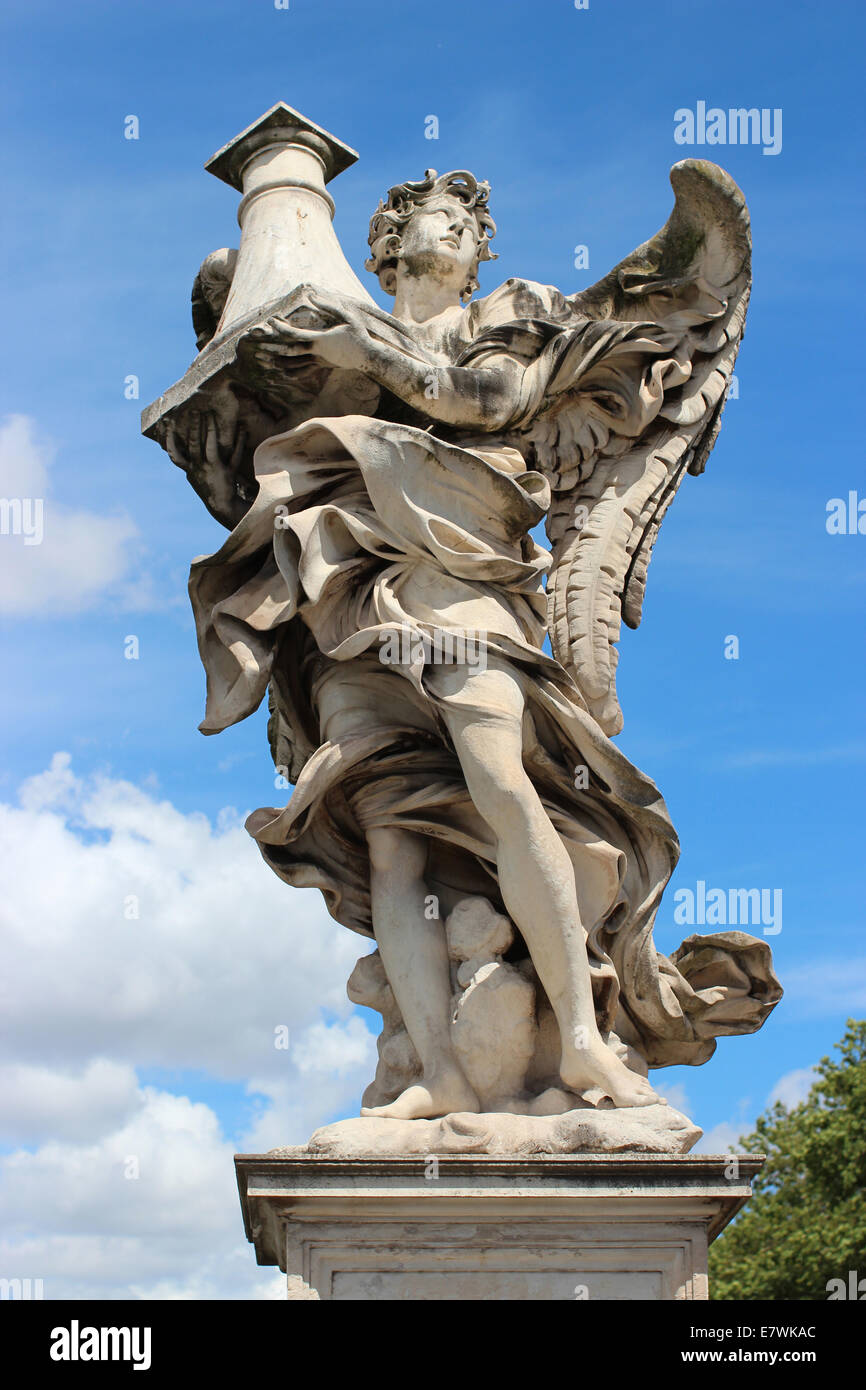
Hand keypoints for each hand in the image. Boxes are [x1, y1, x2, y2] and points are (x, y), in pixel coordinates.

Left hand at [249, 289, 374, 372]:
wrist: (368, 357)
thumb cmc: (359, 335)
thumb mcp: (347, 316)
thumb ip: (329, 306)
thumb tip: (313, 295)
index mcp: (321, 340)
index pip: (296, 334)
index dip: (282, 328)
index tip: (271, 320)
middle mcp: (317, 352)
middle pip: (290, 351)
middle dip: (273, 348)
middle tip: (257, 344)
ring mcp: (319, 361)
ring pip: (294, 364)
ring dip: (277, 361)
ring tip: (262, 359)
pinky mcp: (322, 365)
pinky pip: (302, 371)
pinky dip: (290, 372)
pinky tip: (280, 373)